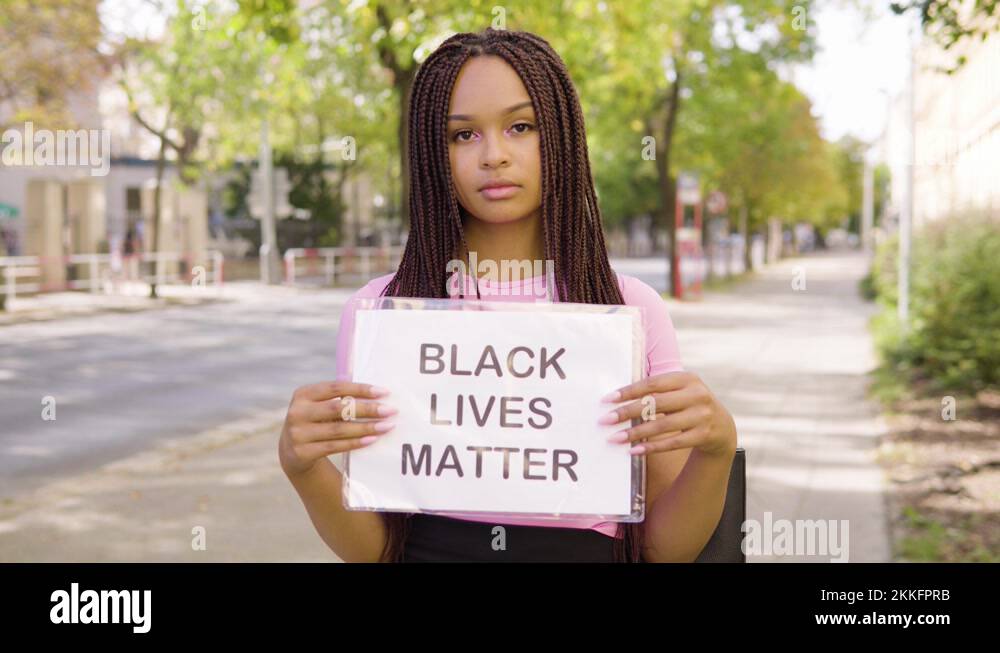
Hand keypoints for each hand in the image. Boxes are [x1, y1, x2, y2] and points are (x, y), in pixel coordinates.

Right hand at [278, 381, 396, 476]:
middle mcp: (297, 412)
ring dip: (366, 428)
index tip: (384, 392)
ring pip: (339, 429)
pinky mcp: (302, 452)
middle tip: (390, 410)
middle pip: (338, 408)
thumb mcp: (319, 406)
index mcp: (303, 394)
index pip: (336, 388)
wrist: (292, 451)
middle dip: (368, 409)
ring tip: (387, 426)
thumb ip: (339, 398)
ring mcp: (298, 433)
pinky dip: (355, 443)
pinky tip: (372, 439)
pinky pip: (335, 446)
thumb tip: (377, 394)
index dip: (360, 389)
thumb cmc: (316, 422)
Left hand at [598, 371, 735, 456]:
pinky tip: (633, 450)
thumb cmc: (689, 406)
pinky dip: (651, 447)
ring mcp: (702, 416)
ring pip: (662, 425)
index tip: (607, 399)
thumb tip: (618, 399)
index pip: (653, 383)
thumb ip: (657, 392)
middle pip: (655, 403)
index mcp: (688, 379)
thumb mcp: (680, 392)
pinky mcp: (704, 435)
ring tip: (615, 438)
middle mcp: (697, 395)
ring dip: (635, 433)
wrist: (723, 427)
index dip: (629, 391)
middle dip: (627, 412)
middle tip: (605, 420)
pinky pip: (672, 443)